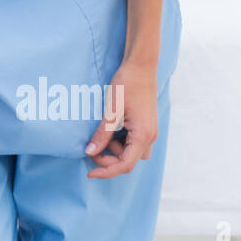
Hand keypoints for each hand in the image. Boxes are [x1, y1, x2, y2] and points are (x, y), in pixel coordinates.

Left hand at [84, 58, 157, 178]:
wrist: (141, 66)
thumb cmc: (127, 84)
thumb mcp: (111, 110)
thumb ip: (102, 133)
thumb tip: (90, 152)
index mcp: (143, 136)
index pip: (125, 165)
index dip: (106, 171)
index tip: (90, 174)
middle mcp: (150, 137)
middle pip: (129, 161)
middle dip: (109, 159)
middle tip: (91, 147)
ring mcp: (149, 131)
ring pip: (131, 152)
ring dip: (114, 149)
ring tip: (102, 132)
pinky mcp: (145, 125)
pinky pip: (133, 142)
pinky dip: (119, 140)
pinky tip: (110, 127)